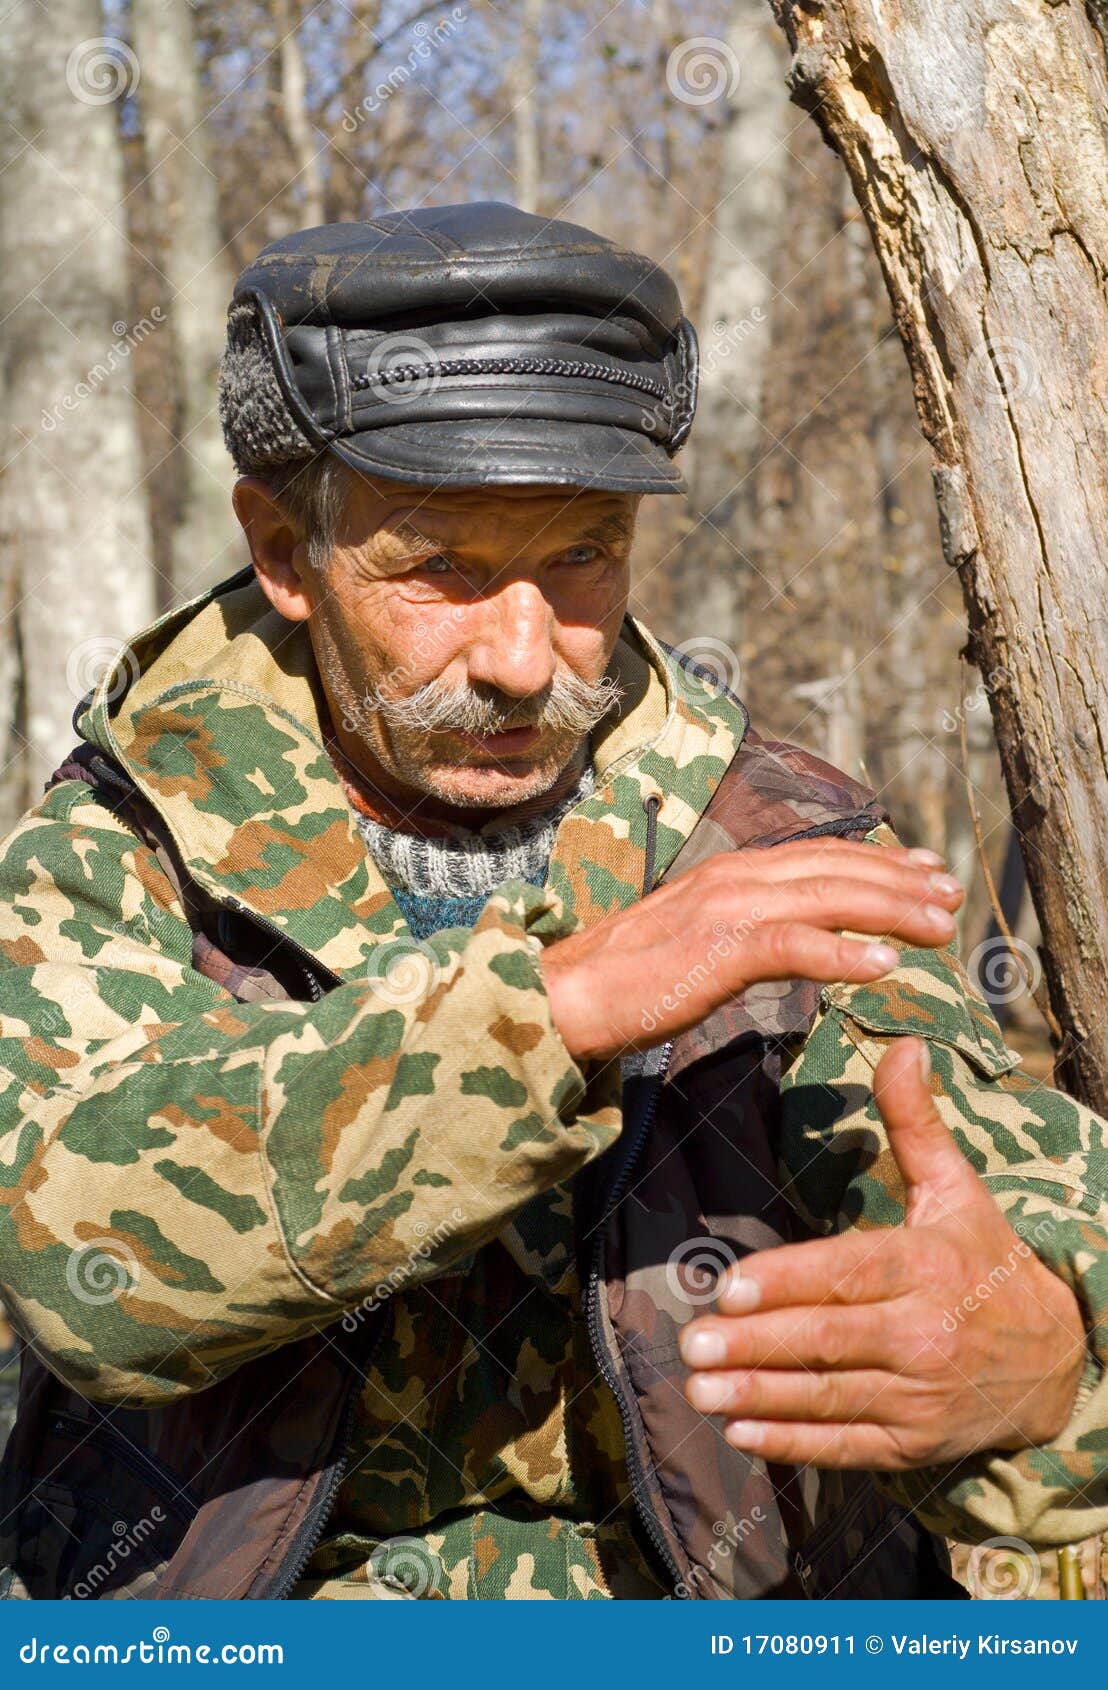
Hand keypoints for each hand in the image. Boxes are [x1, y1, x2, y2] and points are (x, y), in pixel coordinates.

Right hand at [541, 837, 962, 1061]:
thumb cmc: (627, 979)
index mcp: (731, 874)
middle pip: (836, 869)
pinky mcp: (713, 951)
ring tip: (938, 926)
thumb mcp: (700, 940)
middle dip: (901, 881)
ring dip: (889, 909)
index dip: (881, 862)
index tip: (928, 873)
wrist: (562, 995)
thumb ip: (749, 931)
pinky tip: (883, 965)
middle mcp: (734, 878)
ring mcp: (723, 910)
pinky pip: (790, 946)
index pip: (821, 857)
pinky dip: (841, 951)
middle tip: (952, 897)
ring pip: (825, 898)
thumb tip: (794, 939)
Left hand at [677, 1037, 1086, 1468]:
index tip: (729, 1287)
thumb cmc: (984, 1259)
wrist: (1056, 1358)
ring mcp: (921, 1396)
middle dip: (756, 1343)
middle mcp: (926, 1334)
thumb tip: (901, 1043)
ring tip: (697, 1390)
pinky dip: (794, 1445)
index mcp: (928, 1266)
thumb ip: (915, 1122)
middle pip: (829, 1339)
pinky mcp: (915, 1443)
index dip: (787, 1282)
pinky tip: (740, 1433)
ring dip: (759, 1397)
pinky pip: (847, 1446)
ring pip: (830, 1397)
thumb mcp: (957, 1188)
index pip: (849, 1273)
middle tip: (691, 1340)